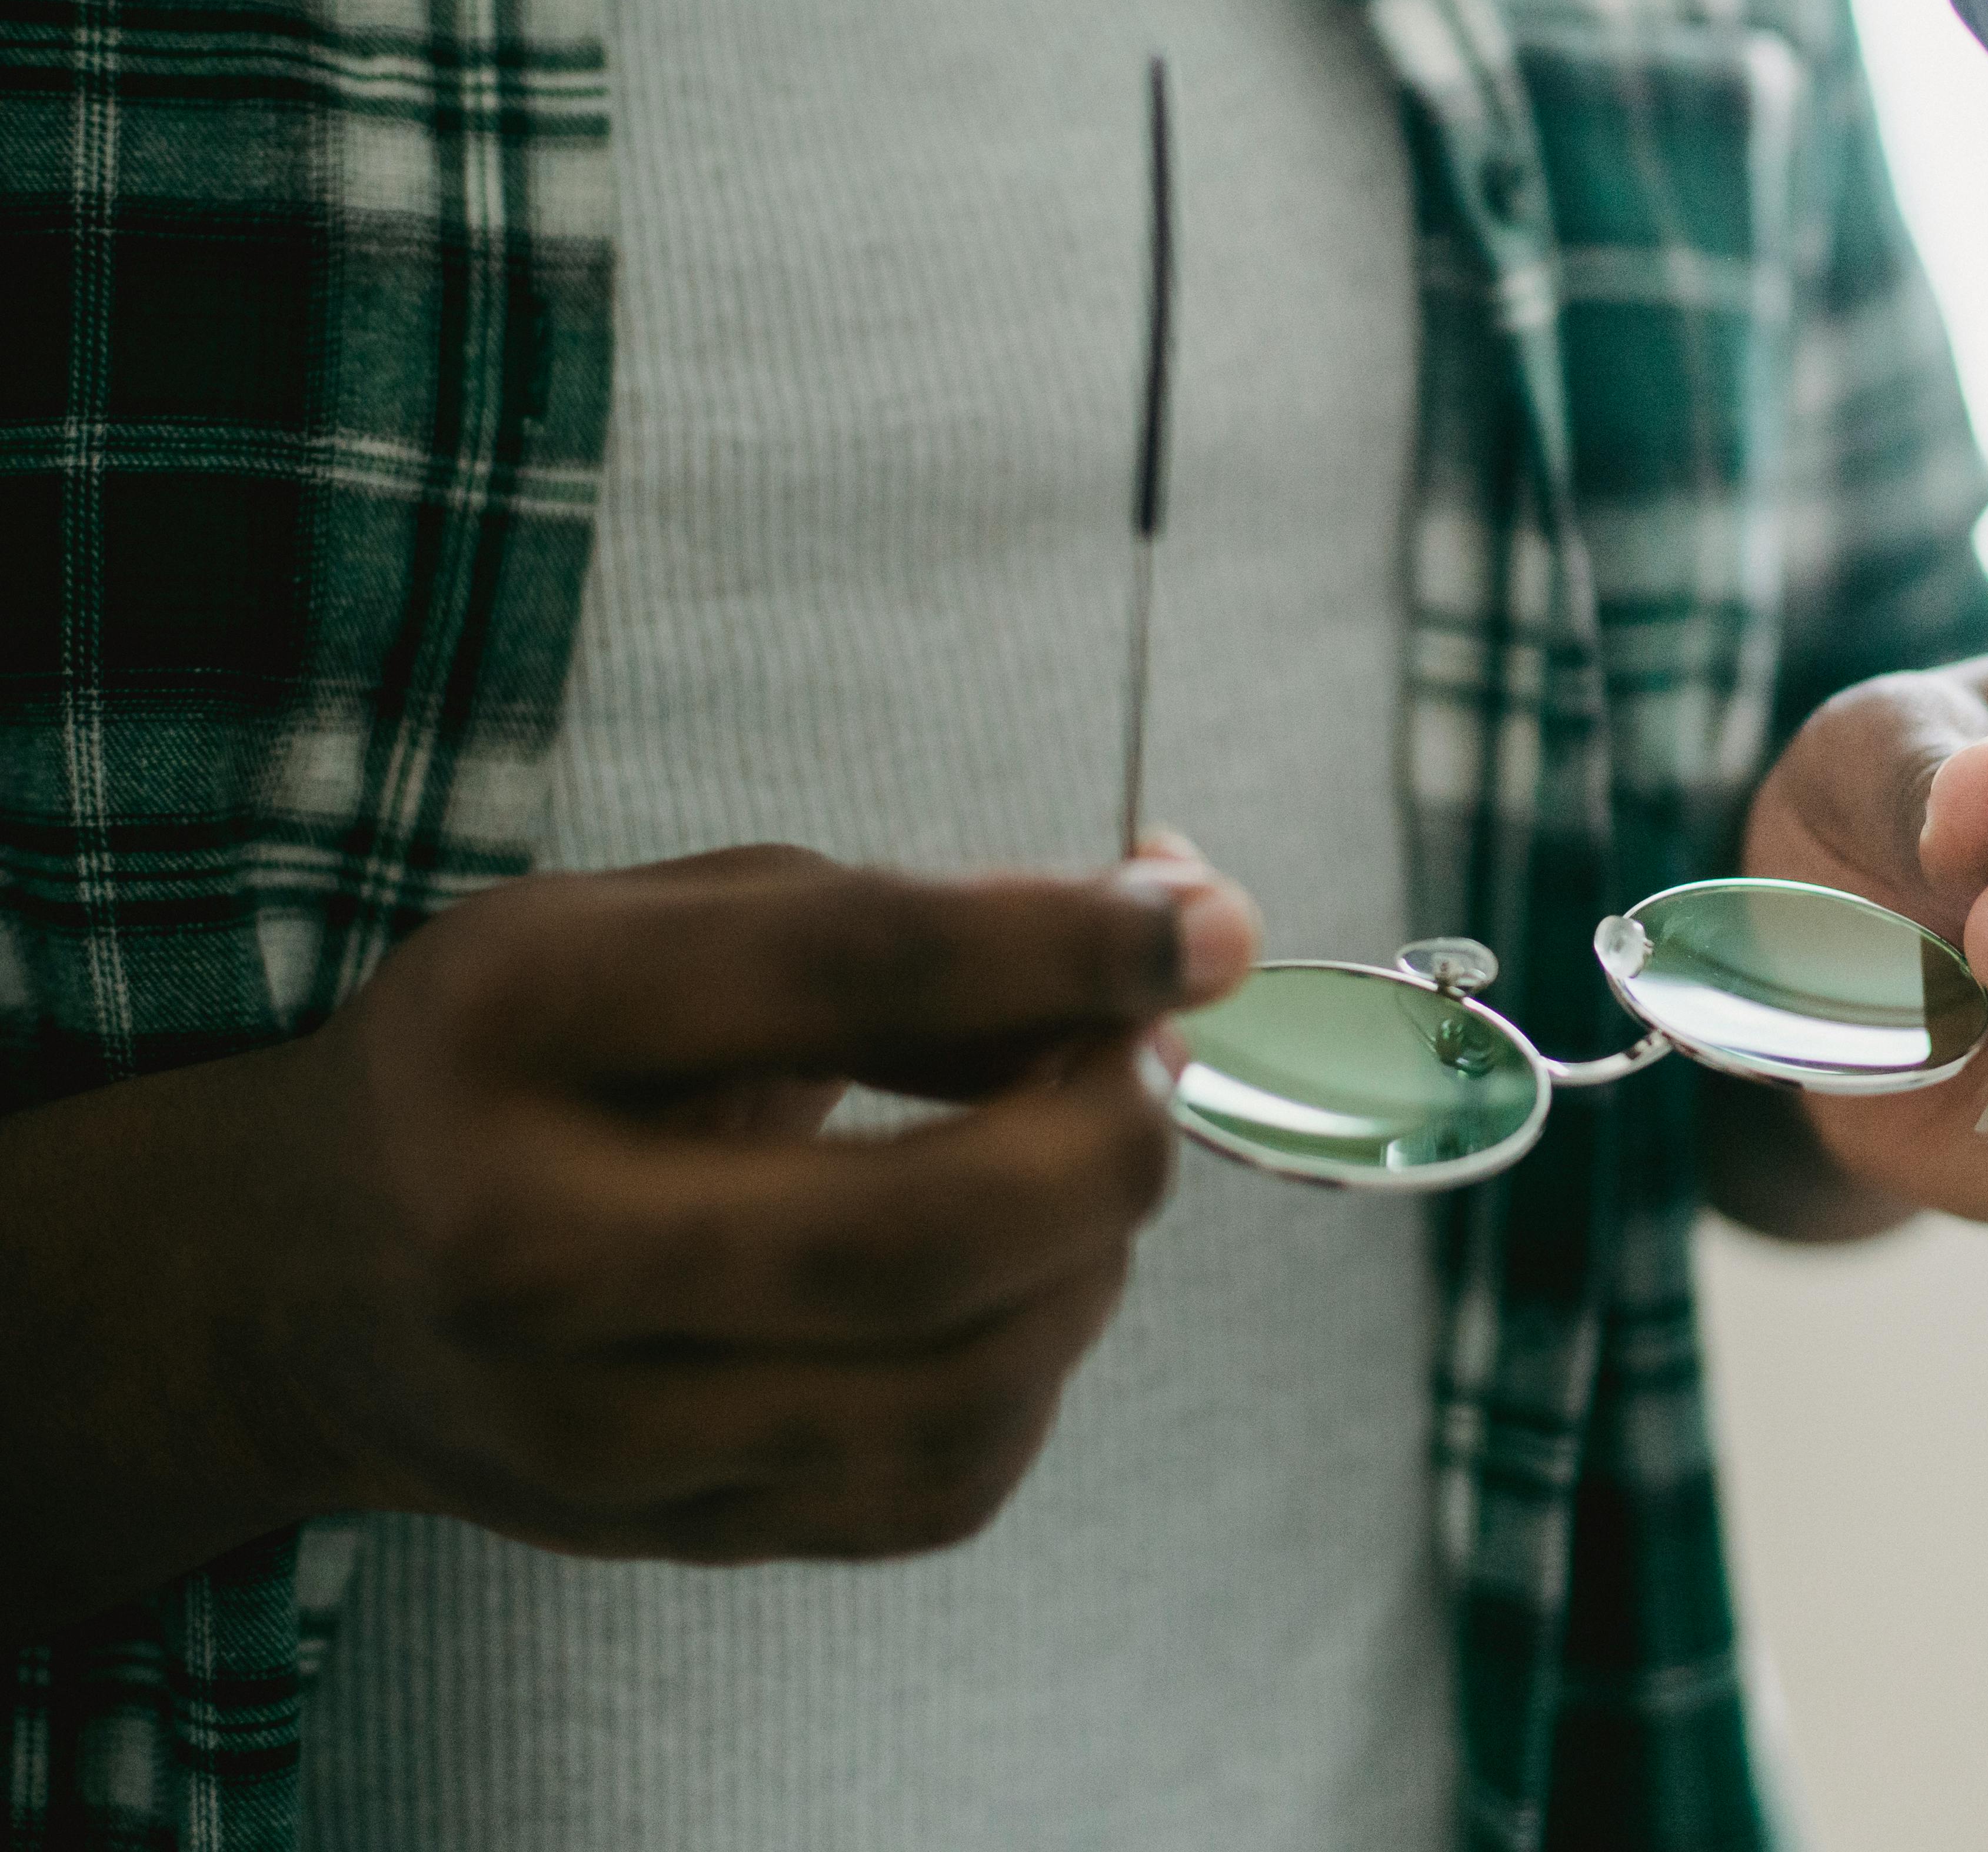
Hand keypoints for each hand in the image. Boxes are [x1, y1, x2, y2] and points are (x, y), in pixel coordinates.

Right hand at [270, 840, 1257, 1565]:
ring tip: (1076, 1170)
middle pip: (920, 1234)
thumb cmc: (528, 1056)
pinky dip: (1034, 1374)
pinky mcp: (669, 1533)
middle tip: (1150, 1069)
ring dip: (1090, 1264)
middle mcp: (528, 1244)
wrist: (313, 1270)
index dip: (1064, 949)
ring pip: (963, 1383)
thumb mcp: (668, 927)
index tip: (1205, 922)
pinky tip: (1007, 1288)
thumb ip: (912, 925)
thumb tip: (1169, 944)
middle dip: (1108, 1144)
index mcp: (518, 1023)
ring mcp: (590, 1426)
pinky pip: (943, 1479)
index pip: (844, 975)